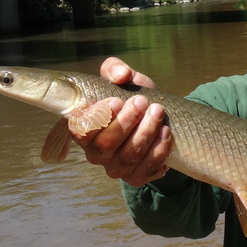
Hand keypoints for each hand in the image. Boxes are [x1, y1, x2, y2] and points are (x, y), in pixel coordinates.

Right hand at [70, 57, 172, 186]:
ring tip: (158, 111)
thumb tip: (121, 74)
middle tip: (142, 102)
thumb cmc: (131, 98)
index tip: (117, 101)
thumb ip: (115, 69)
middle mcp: (96, 153)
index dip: (97, 118)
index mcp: (85, 130)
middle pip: (106, 145)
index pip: (80, 131)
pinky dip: (158, 150)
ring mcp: (116, 168)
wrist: (156, 119)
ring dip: (145, 132)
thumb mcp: (123, 80)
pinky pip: (147, 168)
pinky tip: (166, 131)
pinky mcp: (137, 177)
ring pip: (129, 156)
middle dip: (126, 122)